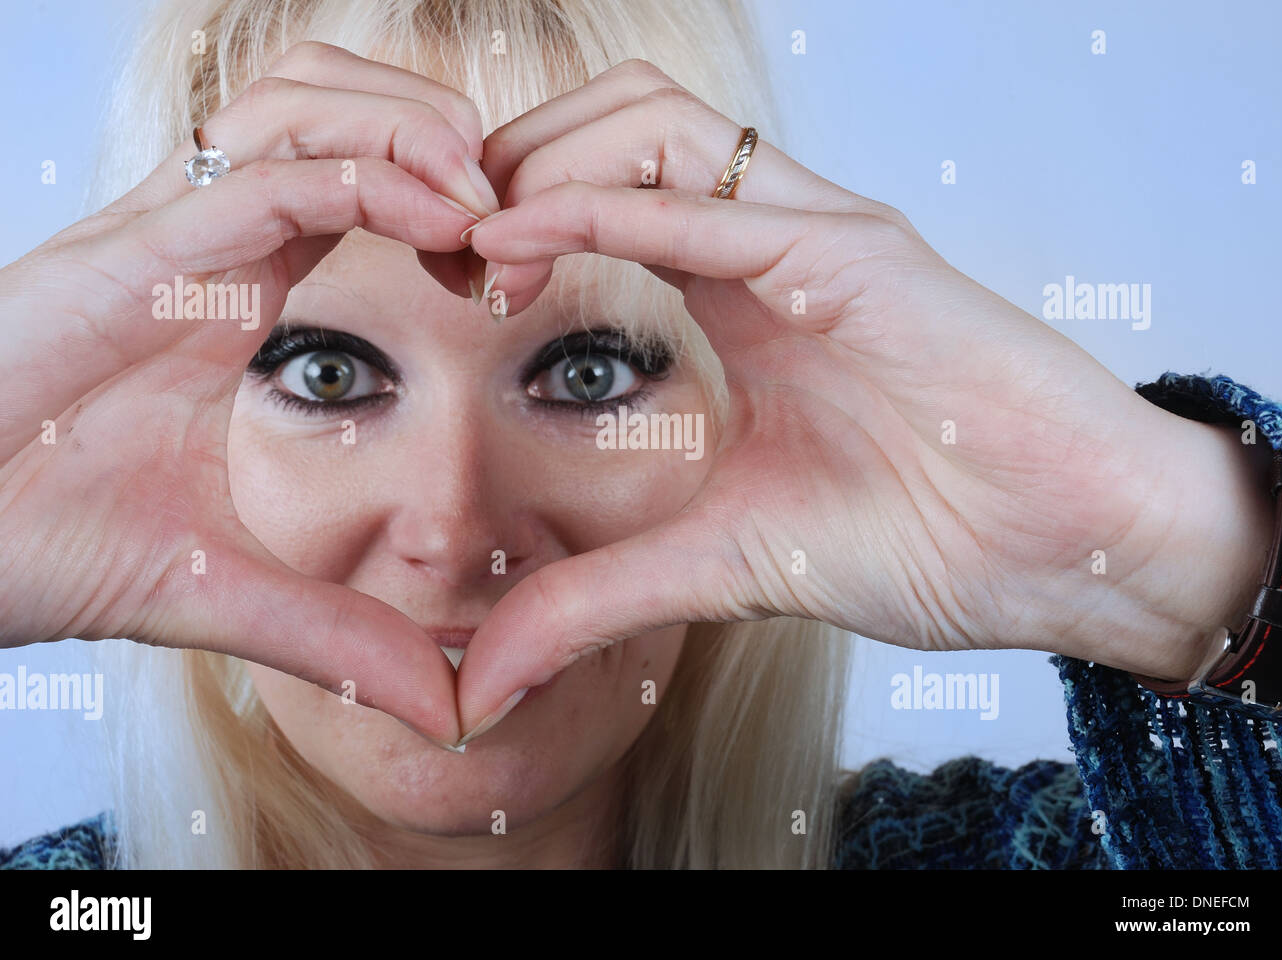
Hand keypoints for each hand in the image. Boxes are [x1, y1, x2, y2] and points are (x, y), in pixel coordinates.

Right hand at [0, 42, 498, 746]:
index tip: (513, 264)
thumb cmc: (40, 545)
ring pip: (296, 106)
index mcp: (235, 289)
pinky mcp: (125, 260)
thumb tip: (444, 702)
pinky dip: (360, 178)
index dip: (446, 197)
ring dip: (407, 127)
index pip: (356, 181)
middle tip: (515, 203)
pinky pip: (259, 180)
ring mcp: (163, 238)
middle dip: (436, 126)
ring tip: (482, 194)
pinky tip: (442, 221)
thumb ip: (341, 634)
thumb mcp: (230, 591)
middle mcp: (205, 242)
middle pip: (331, 105)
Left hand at [455, 59, 1275, 736]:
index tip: (443, 278)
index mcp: (741, 292)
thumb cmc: (927, 539)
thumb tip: (478, 679)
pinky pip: (718, 206)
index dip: (509, 215)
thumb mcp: (718, 566)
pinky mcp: (863, 258)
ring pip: (658, 124)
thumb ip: (594, 600)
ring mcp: (820, 236)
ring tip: (478, 242)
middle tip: (437, 240)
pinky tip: (528, 241)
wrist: (1070, 551)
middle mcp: (774, 242)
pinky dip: (611, 208)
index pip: (604, 193)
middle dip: (509, 158)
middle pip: (619, 123)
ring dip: (546, 161)